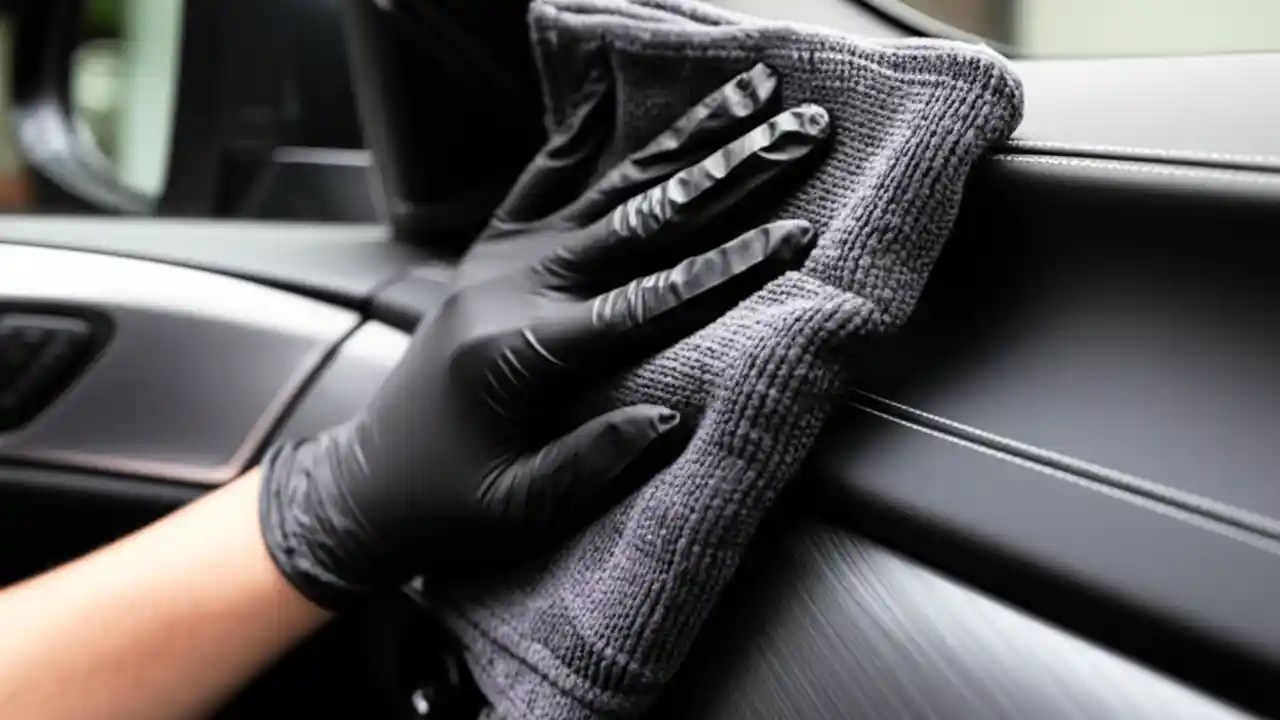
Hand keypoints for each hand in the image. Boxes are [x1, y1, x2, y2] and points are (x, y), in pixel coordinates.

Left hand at [259, 63, 829, 608]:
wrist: (365, 484)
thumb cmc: (443, 504)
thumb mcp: (517, 507)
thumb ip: (592, 462)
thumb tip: (672, 415)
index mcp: (523, 351)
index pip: (648, 300)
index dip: (728, 267)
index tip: (795, 233)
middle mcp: (512, 289)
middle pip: (641, 221)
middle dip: (728, 172)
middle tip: (797, 130)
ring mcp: (498, 263)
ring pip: (605, 189)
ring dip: (682, 139)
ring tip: (746, 91)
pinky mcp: (488, 256)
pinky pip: (538, 181)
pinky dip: (576, 133)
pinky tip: (607, 84)